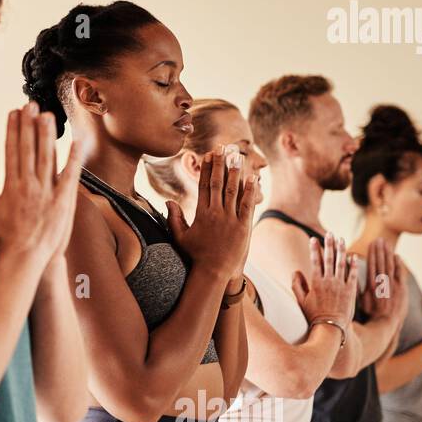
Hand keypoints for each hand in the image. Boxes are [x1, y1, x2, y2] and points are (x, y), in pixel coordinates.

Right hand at [0, 102, 88, 269]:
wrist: (25, 260)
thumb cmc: (5, 239)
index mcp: (11, 186)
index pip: (11, 150)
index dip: (13, 130)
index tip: (13, 113)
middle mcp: (29, 184)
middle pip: (28, 148)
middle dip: (29, 124)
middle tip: (30, 104)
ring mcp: (47, 192)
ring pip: (47, 156)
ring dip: (47, 134)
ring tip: (47, 114)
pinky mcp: (63, 200)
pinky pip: (70, 175)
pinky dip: (73, 157)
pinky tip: (76, 140)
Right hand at [165, 145, 256, 279]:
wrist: (213, 273)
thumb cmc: (195, 256)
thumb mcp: (181, 237)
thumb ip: (175, 218)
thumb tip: (168, 201)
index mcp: (201, 214)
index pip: (204, 185)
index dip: (207, 169)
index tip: (209, 155)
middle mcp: (216, 213)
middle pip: (218, 183)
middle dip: (221, 164)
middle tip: (223, 147)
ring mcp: (230, 220)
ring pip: (233, 191)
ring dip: (236, 172)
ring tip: (238, 156)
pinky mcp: (243, 227)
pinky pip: (247, 205)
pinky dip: (250, 191)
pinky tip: (254, 178)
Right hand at [292, 232, 358, 327]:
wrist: (330, 328)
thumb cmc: (314, 315)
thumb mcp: (301, 301)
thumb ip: (297, 285)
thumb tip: (296, 271)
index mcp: (316, 282)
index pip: (315, 261)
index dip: (314, 249)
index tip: (314, 239)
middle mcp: (329, 281)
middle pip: (329, 258)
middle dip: (329, 244)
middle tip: (330, 233)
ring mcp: (340, 285)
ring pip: (341, 263)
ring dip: (341, 250)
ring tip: (342, 239)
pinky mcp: (350, 291)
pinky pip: (352, 274)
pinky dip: (353, 265)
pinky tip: (353, 256)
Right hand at [358, 238, 406, 326]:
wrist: (384, 324)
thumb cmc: (369, 314)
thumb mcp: (358, 301)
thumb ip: (354, 286)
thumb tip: (347, 274)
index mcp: (371, 286)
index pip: (372, 265)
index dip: (372, 254)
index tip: (370, 244)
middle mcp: (382, 284)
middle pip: (381, 263)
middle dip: (380, 250)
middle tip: (378, 239)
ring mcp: (393, 286)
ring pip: (390, 266)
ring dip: (388, 253)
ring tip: (386, 243)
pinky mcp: (401, 290)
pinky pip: (400, 274)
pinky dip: (399, 264)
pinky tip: (397, 256)